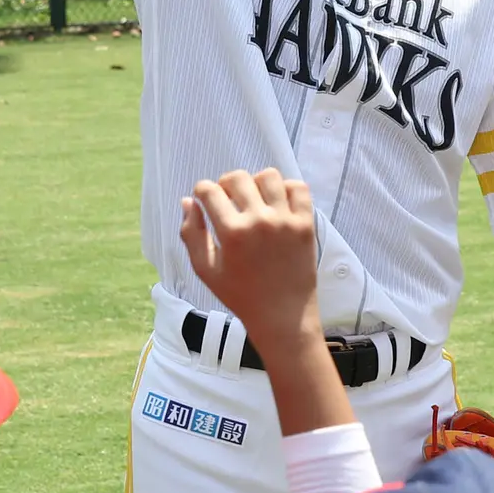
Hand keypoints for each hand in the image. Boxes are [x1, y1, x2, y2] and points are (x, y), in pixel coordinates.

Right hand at [179, 168, 319, 352]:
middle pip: (237, 178)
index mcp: (232, 233)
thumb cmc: (241, 296)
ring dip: (256, 183)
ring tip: (254, 200)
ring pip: (269, 176)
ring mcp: (286, 220)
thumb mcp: (206, 270)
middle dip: (226, 184)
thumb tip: (187, 202)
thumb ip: (192, 234)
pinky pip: (298, 188)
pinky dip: (286, 189)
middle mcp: (259, 221)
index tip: (205, 198)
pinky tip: (277, 204)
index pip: (209, 191)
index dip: (202, 191)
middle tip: (228, 200)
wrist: (283, 316)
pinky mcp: (306, 224)